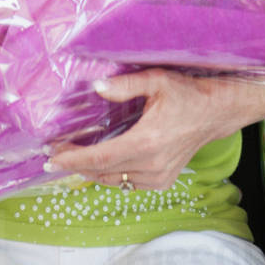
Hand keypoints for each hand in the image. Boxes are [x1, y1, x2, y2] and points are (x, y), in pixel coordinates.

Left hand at [45, 70, 260, 191]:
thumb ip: (124, 85)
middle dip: (75, 164)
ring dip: (91, 171)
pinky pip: (128, 183)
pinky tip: (98, 162)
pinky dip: (111, 174)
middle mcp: (152, 165)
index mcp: (147, 142)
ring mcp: (158, 177)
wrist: (214, 113)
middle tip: (53, 156)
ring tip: (71, 158)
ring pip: (114, 180)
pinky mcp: (162, 181)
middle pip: (102, 172)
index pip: (100, 158)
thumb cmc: (186, 94)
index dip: (72, 159)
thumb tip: (96, 88)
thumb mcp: (156, 80)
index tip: (51, 158)